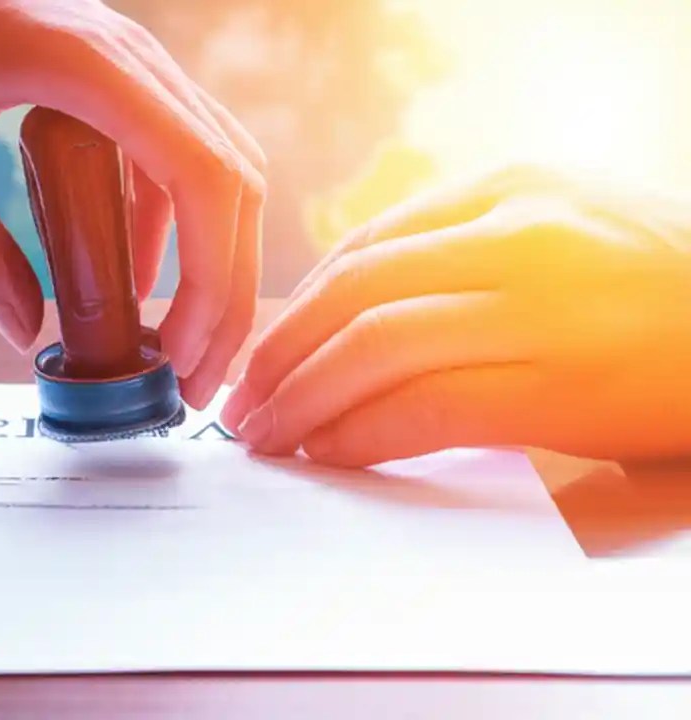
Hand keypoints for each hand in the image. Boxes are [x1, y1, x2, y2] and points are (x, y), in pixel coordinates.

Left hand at [0, 0, 266, 408]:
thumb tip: (22, 333)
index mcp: (90, 69)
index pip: (201, 178)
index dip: (212, 276)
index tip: (181, 352)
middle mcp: (132, 57)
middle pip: (230, 179)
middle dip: (228, 286)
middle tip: (197, 374)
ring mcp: (129, 59)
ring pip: (215, 164)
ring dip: (212, 256)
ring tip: (178, 339)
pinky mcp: (111, 71)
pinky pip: (170, 148)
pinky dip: (167, 218)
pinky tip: (129, 275)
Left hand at [220, 165, 690, 465]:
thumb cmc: (661, 291)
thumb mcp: (568, 226)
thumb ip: (471, 245)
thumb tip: (355, 302)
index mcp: (512, 186)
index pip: (367, 244)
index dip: (298, 303)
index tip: (265, 346)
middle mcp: (516, 235)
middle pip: (353, 290)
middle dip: (280, 350)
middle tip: (242, 396)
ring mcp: (537, 308)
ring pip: (374, 348)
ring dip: (303, 398)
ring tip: (267, 433)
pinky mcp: (556, 388)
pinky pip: (424, 409)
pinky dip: (359, 434)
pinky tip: (328, 453)